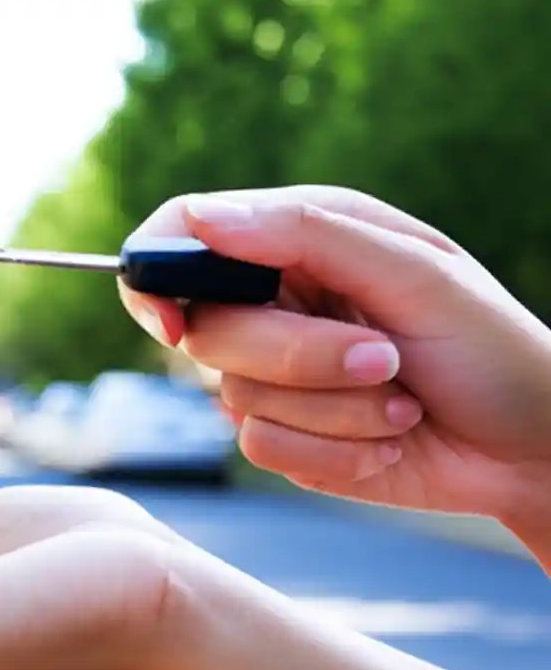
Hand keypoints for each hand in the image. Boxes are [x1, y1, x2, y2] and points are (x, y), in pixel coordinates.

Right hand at [118, 186, 550, 538]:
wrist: (532, 450)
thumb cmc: (491, 347)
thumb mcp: (413, 273)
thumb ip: (304, 233)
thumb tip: (201, 218)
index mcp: (298, 239)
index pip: (183, 236)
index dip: (157, 274)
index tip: (174, 321)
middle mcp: (276, 302)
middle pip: (208, 330)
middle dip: (297, 357)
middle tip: (382, 359)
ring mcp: (275, 374)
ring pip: (235, 397)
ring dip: (333, 411)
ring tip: (401, 404)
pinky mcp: (285, 434)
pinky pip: (260, 447)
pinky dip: (333, 451)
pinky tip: (385, 441)